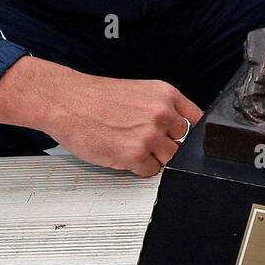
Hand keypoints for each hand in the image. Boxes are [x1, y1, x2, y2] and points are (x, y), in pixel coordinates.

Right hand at [0, 57, 201, 176]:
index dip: (192, 134)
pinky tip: (122, 153)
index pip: (198, 120)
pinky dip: (139, 168)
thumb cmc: (96, 98)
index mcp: (166, 94)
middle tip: (146, 141)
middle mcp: (162, 113)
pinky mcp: (135, 154)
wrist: (66, 101)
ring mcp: (150, 134)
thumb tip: (181, 131)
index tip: (184, 140)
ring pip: (169, 160)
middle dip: (168, 146)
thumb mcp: (140, 92)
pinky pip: (151, 172)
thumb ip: (163, 109)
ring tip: (131, 145)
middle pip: (184, 143)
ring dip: (153, 158)